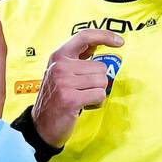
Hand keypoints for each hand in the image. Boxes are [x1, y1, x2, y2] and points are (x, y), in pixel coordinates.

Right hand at [32, 29, 124, 146]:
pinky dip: (97, 103)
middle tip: (82, 91)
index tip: (120, 41)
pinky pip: (100, 95)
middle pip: (100, 67)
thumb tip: (97, 43)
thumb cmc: (56, 98)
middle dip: (98, 82)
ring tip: (81, 99)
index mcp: (58, 56)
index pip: (84, 36)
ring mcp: (64, 82)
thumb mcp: (62, 72)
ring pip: (102, 82)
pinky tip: (83, 106)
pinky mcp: (70, 99)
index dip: (105, 35)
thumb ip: (77, 58)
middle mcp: (60, 66)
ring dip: (97, 93)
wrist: (41, 126)